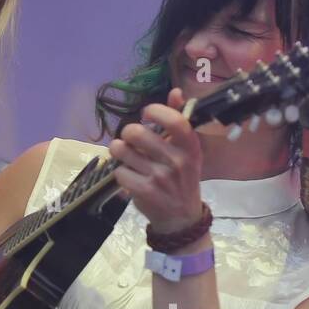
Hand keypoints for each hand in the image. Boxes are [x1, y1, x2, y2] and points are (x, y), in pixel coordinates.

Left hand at [109, 87, 204, 235]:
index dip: (155, 111)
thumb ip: (179, 120)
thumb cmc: (181, 177)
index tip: (146, 113)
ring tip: (127, 156)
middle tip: (131, 139)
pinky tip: (130, 176)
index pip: (175, 121)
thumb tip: (175, 92)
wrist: (181, 217)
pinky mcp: (144, 191)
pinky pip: (119, 171)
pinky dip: (120, 172)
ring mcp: (160, 178)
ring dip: (119, 151)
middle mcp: (178, 161)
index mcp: (190, 147)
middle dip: (127, 133)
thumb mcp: (186, 150)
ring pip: (122, 151)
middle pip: (136, 133)